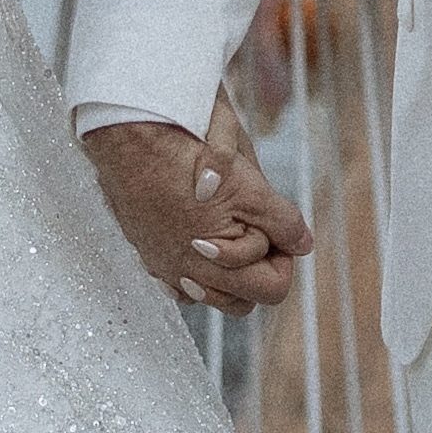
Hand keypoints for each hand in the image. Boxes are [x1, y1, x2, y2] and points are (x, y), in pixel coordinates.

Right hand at [80, 112, 314, 309]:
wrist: (128, 135)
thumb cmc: (187, 155)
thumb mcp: (249, 186)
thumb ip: (281, 222)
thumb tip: (303, 245)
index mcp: (217, 265)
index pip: (273, 289)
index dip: (283, 257)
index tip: (277, 228)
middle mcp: (186, 275)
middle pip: (242, 298)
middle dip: (257, 265)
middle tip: (257, 226)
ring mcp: (163, 264)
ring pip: (210, 291)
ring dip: (227, 267)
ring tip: (230, 226)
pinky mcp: (145, 248)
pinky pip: (178, 277)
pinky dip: (195, 263)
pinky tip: (198, 235)